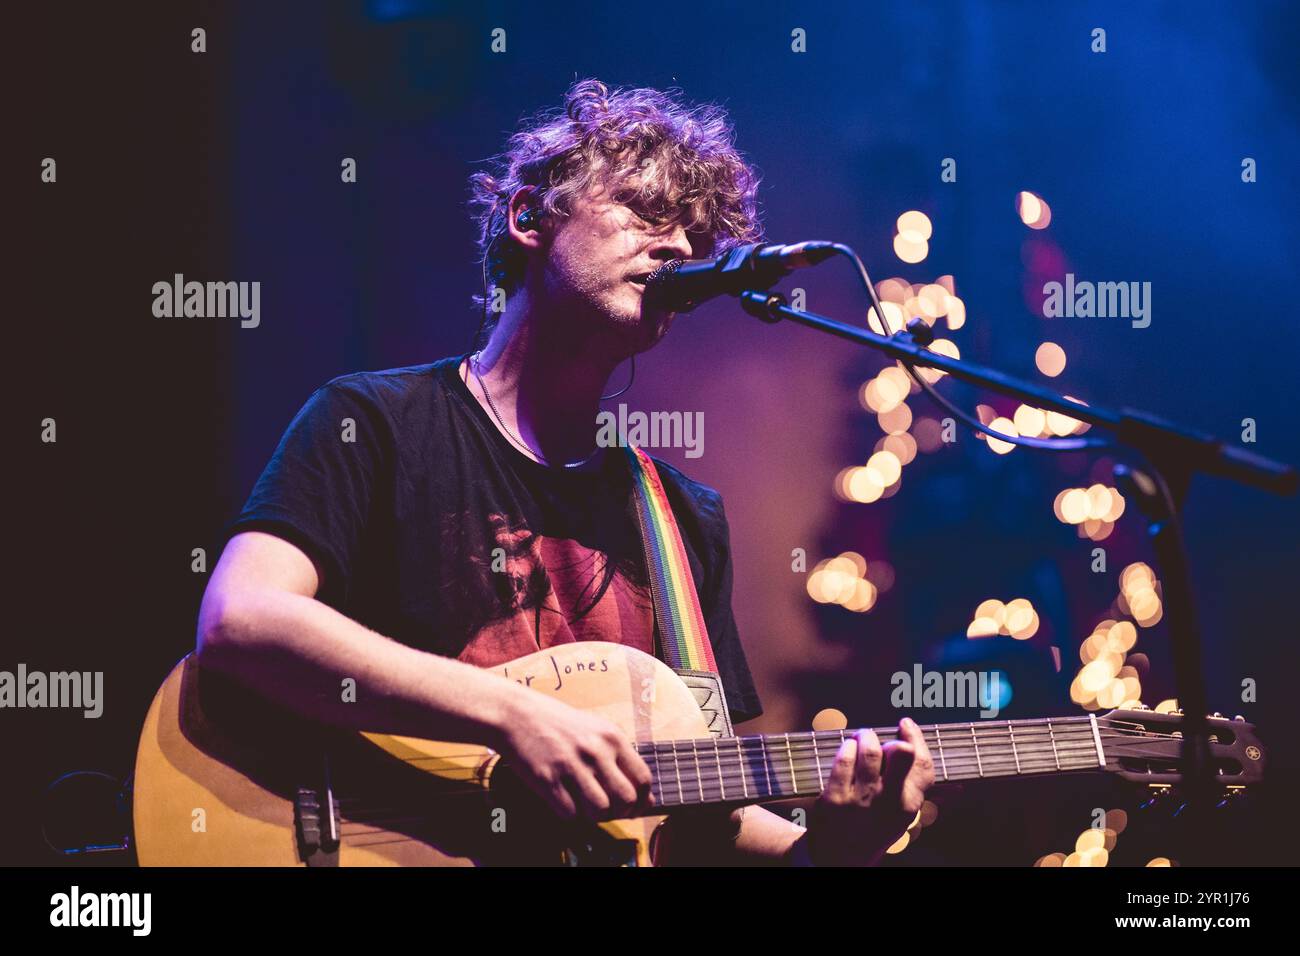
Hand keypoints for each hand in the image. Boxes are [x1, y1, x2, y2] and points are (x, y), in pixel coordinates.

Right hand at [499, 692, 653, 822]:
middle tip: (608, 810)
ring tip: (584, 805)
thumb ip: (619, 759)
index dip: (643, 800)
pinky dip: (570, 815)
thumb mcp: (596, 730)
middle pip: (626, 799)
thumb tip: (643, 796)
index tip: (634, 808)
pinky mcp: (547, 779)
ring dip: (594, 815)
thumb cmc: (558, 724)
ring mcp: (571, 765)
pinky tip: (564, 801)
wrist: (517, 714)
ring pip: (600, 810)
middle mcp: (595, 751)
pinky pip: (570, 813)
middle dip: (621, 812)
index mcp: (612, 737)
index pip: (643, 779)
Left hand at [806, 718, 934, 865]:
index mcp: (909, 805)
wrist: (841, 857)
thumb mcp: (901, 816)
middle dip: (893, 738)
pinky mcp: (836, 798)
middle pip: (901, 753)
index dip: (916, 738)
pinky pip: (844, 759)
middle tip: (882, 738)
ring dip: (865, 736)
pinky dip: (846, 747)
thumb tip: (958, 788)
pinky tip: (848, 749)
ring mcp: (861, 799)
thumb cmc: (874, 827)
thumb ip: (919, 793)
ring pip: (870, 751)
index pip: (923, 765)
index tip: (906, 724)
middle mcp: (888, 801)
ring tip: (862, 738)